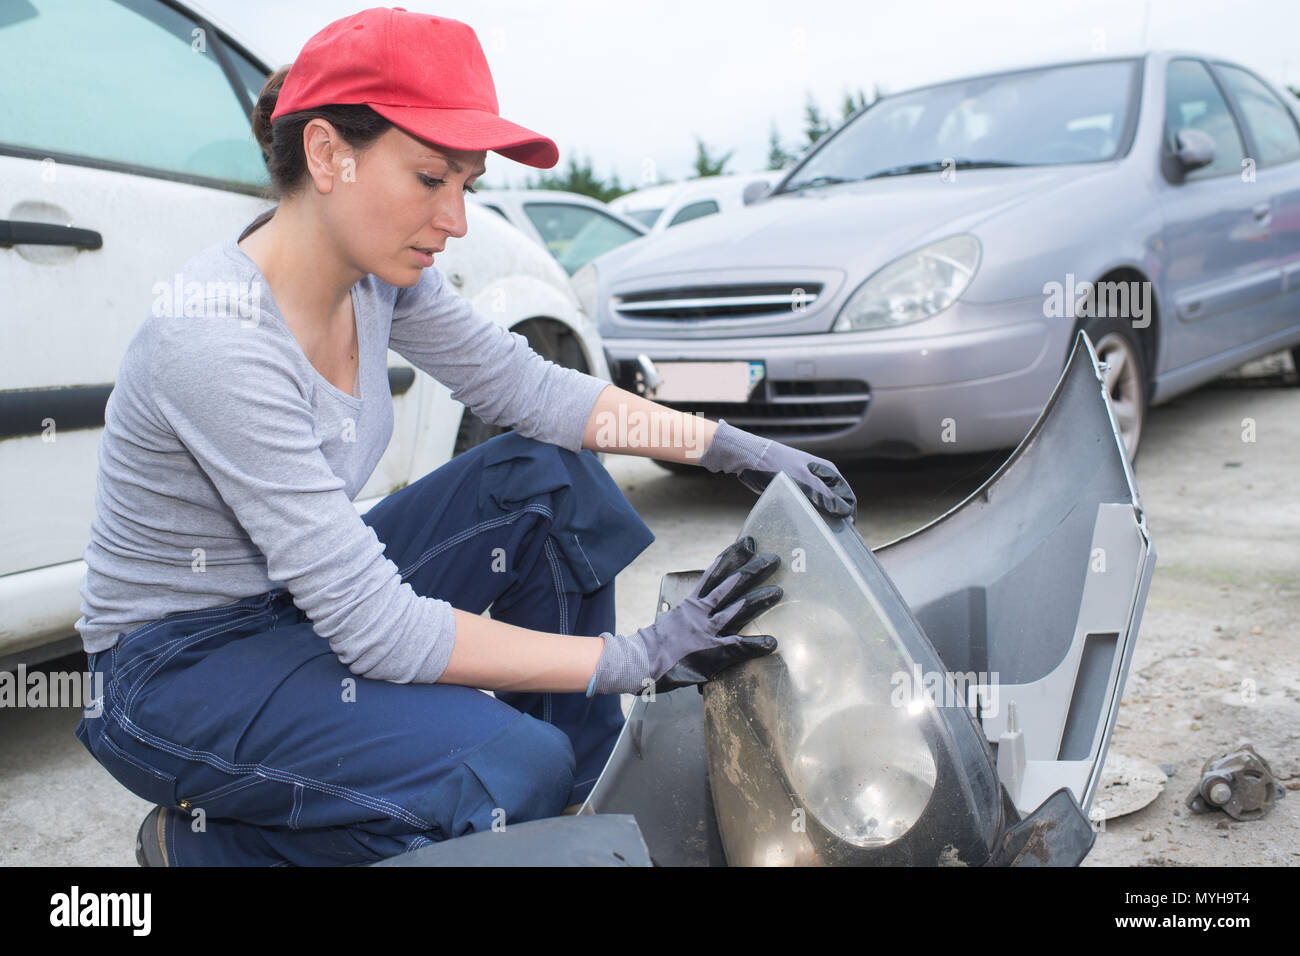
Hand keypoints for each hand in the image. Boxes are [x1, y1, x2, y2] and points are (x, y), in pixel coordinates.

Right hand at [587, 535, 781, 696]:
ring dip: (759, 600)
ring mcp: (706, 631)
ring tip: (779, 591)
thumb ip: (691, 615)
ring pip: (737, 610)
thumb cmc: (655, 646)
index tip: (748, 544)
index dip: (732, 557)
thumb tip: (701, 611)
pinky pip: (737, 646)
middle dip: (753, 571)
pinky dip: (755, 644)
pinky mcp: (711, 652)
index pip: (715, 574)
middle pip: (731, 586)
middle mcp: (700, 612)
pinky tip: (771, 642)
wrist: (639, 661)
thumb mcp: (674, 621)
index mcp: (692, 604)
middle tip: (773, 558)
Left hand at [699, 419, 857, 520]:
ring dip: (821, 517)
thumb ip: (824, 497)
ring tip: (816, 532)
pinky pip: (807, 505)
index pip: (848, 497)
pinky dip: (808, 515)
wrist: (751, 458)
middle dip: (835, 518)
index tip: (844, 532)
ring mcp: (808, 483)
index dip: (849, 514)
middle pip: (836, 502)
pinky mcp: (796, 489)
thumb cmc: (776, 466)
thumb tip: (845, 511)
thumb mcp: (803, 482)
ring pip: (821, 505)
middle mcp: (821, 478)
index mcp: (828, 472)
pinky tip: (803, 525)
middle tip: (829, 536)